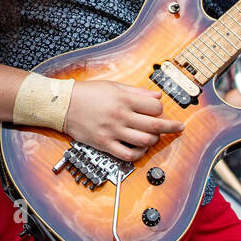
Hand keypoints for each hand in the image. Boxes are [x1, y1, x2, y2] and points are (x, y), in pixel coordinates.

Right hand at [63, 81, 184, 162]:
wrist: (63, 105)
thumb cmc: (87, 93)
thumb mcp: (114, 86)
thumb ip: (137, 92)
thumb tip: (157, 96)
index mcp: (124, 99)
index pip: (155, 107)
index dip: (161, 109)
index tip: (161, 111)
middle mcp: (121, 115)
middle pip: (155, 125)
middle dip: (170, 127)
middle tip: (178, 128)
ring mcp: (113, 131)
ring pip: (144, 141)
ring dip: (154, 140)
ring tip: (154, 138)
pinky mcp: (105, 144)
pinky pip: (128, 154)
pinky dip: (138, 154)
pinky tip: (140, 149)